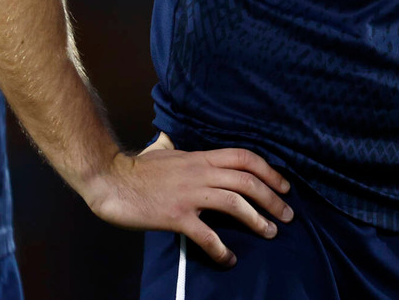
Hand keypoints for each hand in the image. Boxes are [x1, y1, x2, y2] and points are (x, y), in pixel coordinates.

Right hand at [80, 135, 293, 266]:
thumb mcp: (161, 150)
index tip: (284, 185)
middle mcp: (201, 173)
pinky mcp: (177, 216)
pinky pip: (206, 234)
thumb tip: (169, 140)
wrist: (111, 180)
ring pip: (235, 203)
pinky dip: (221, 249)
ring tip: (270, 232)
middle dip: (272, 198)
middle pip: (247, 181)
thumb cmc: (136, 168)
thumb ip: (172, 146)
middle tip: (287, 215)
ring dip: (257, 219)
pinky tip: (229, 258)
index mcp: (201, 157)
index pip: (245, 158)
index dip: (269, 171)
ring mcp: (190, 195)